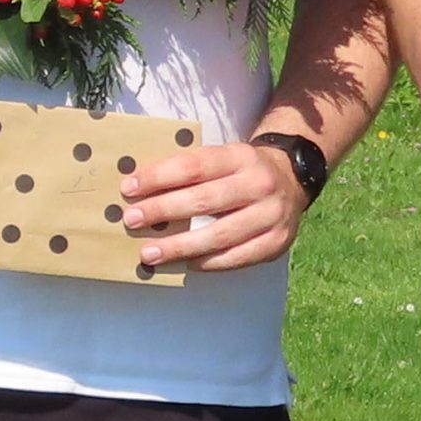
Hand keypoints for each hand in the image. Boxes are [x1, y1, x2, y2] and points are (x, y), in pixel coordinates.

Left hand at [119, 140, 307, 270]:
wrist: (291, 180)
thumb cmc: (239, 171)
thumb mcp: (221, 157)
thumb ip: (188, 169)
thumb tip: (139, 188)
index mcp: (240, 156)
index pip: (194, 165)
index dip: (158, 177)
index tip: (129, 188)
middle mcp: (259, 184)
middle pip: (204, 200)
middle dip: (163, 211)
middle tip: (132, 220)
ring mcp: (271, 215)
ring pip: (219, 234)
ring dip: (179, 246)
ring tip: (148, 253)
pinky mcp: (276, 242)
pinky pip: (237, 257)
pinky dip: (208, 262)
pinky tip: (184, 264)